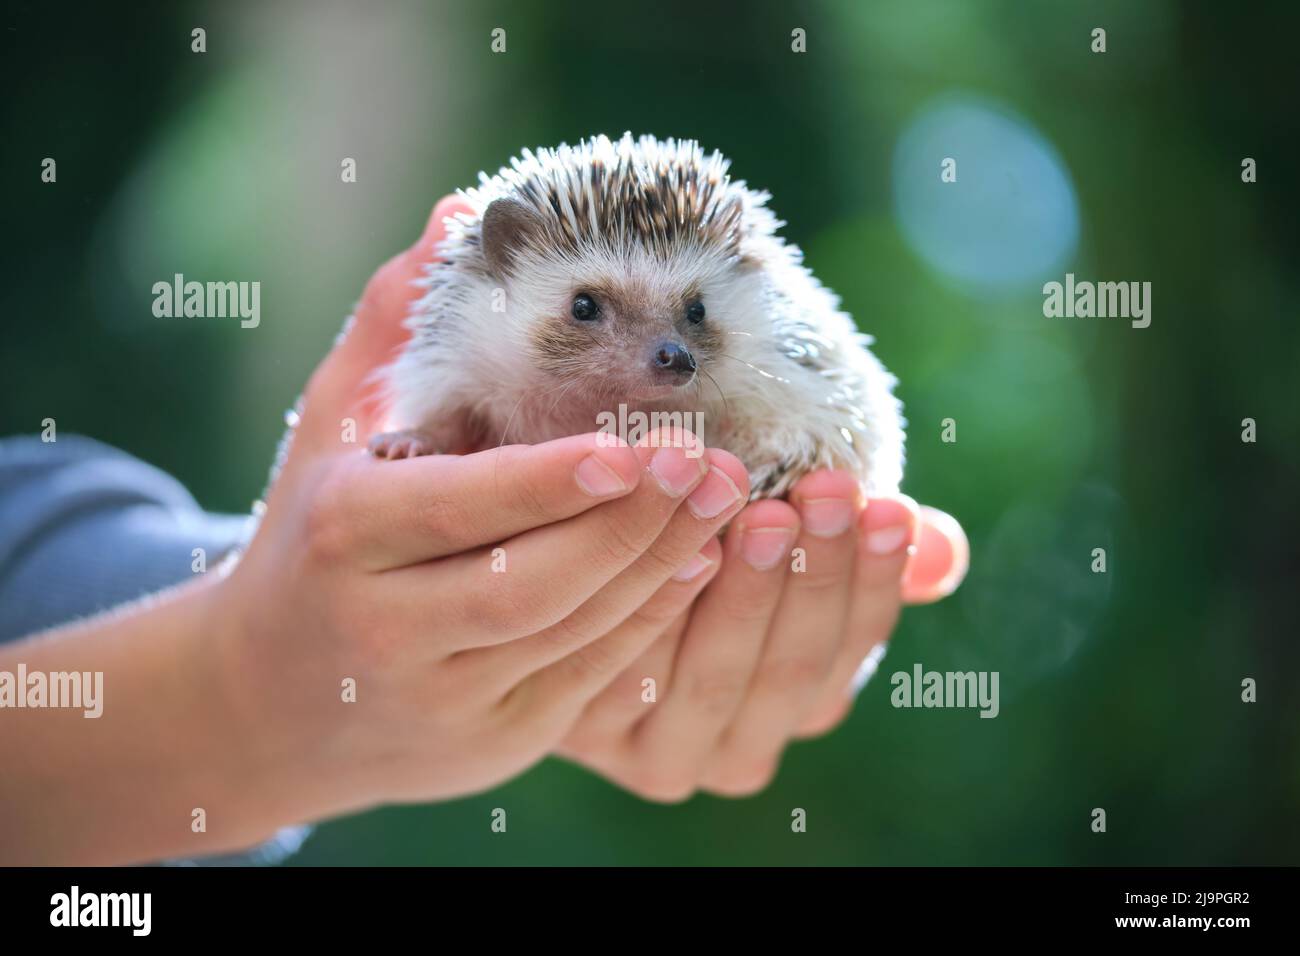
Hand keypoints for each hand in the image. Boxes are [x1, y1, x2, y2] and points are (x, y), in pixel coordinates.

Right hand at [207, 197, 756, 826]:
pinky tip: (698, 567)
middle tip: (718, 465)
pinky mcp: (491, 742)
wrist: (268, 701)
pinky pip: (587, 682)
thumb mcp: (331, 426)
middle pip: (532, 583)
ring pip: (573, 635)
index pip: (459, 509)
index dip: (550, 482)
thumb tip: (464, 210)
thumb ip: (396, 323)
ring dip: (659, 570)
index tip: (635, 445)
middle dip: (635, 527)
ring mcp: (444, 699)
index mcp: (344, 537)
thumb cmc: (311, 535)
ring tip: (730, 507)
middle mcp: (388, 630)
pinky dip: (648, 624)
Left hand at [556, 473, 967, 799]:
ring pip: (717, 675)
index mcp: (805, 708)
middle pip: (790, 668)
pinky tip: (668, 541)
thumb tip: (944, 547)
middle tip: (821, 493)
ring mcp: (664, 755)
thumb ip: (858, 558)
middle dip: (812, 574)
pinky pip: (632, 669)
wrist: (584, 594)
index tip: (886, 507)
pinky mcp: (591, 733)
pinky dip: (656, 607)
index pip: (853, 647)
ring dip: (741, 589)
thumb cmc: (709, 564)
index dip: (874, 579)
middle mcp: (740, 752)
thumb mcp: (786, 558)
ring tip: (753, 507)